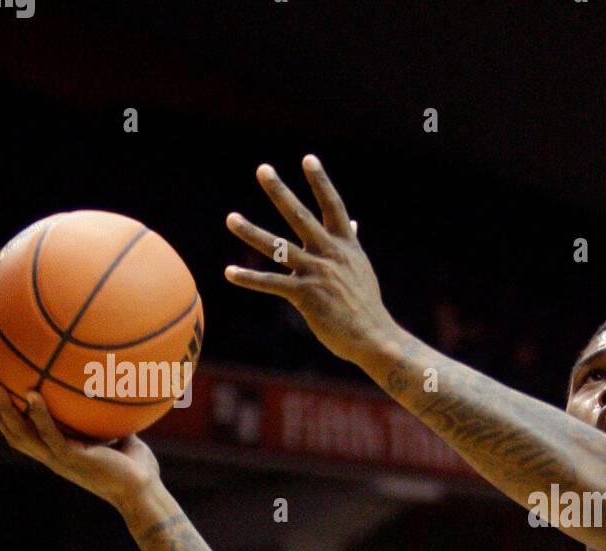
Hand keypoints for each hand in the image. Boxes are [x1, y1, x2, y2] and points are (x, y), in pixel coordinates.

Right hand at [0, 380, 160, 508]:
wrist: (144, 491)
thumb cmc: (135, 467)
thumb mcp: (117, 437)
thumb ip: (108, 419)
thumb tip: (115, 392)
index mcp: (60, 454)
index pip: (26, 437)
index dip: (9, 419)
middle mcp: (54, 458)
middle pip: (14, 434)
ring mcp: (60, 459)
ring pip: (21, 435)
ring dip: (4, 411)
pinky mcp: (72, 458)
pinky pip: (49, 433)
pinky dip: (38, 414)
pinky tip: (32, 394)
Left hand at [225, 155, 395, 364]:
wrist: (374, 337)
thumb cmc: (367, 306)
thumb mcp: (361, 269)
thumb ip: (352, 243)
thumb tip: (354, 223)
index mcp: (346, 246)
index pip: (333, 207)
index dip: (321, 182)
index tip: (308, 158)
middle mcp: (330, 254)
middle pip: (301, 216)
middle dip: (280, 192)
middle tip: (263, 169)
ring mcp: (316, 273)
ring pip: (278, 247)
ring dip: (251, 232)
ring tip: (231, 218)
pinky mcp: (305, 296)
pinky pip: (271, 283)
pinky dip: (249, 278)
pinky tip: (230, 273)